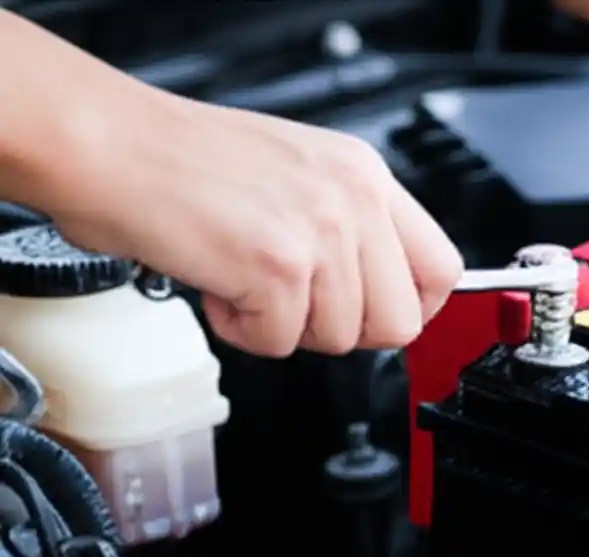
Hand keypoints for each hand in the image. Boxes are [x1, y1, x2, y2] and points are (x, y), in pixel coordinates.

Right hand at [37, 89, 461, 357]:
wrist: (108, 144)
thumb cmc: (180, 158)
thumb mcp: (297, 173)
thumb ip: (348, 227)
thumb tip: (377, 291)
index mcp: (365, 175)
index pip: (442, 268)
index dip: (412, 307)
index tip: (376, 315)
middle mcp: (353, 201)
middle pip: (401, 322)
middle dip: (345, 331)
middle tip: (295, 305)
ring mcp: (320, 234)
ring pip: (339, 339)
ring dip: (282, 326)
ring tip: (242, 278)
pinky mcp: (277, 268)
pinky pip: (280, 342)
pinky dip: (240, 328)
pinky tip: (217, 283)